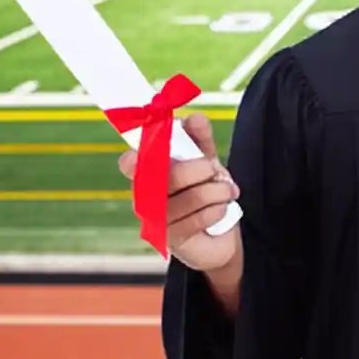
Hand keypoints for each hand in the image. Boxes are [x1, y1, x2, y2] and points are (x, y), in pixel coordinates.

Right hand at [118, 112, 241, 272]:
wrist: (221, 235)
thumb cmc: (206, 192)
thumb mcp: (206, 161)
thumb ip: (200, 139)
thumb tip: (195, 117)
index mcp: (148, 174)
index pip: (130, 163)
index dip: (137, 155)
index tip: (155, 148)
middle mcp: (146, 197)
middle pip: (168, 176)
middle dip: (199, 169)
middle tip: (215, 169)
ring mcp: (157, 220)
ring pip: (190, 197)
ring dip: (217, 191)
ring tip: (228, 191)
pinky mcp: (172, 240)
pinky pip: (197, 218)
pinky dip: (217, 210)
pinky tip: (221, 210)